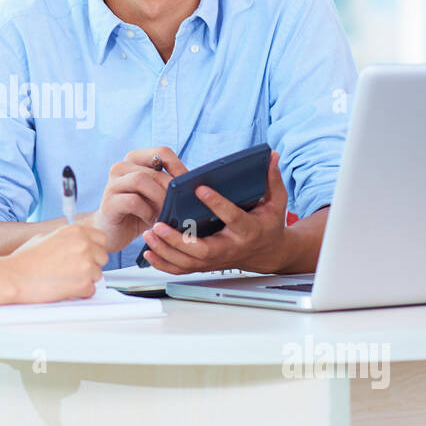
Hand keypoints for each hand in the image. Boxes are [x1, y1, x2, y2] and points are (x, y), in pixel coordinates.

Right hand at [10, 223, 108, 303]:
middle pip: (102, 257)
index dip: (93, 249)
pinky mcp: (84, 283)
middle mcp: (84, 244)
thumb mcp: (45, 237)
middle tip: (72, 270)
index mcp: (75, 231)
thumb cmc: (25, 260)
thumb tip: (75, 243)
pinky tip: (64, 288)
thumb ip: (65, 239)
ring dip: (85, 279)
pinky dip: (80, 293)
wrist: (15, 277)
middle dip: (91, 265)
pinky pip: (91, 290)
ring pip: (98, 275)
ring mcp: (86, 264)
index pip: (101, 239)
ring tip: (63, 279)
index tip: (86, 255)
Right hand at [91, 146, 186, 252]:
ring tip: (165, 213)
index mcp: (135, 160)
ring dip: (159, 198)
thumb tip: (195, 185)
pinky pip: (132, 201)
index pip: (162, 152)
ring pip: (141, 180)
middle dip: (170, 190)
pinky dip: (146, 212)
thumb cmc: (139, 213)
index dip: (179, 167)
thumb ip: (169, 187)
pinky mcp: (109, 202)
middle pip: (154, 171)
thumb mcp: (156, 196)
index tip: (189, 185)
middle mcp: (121, 167)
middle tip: (179, 206)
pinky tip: (150, 220)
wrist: (112, 233)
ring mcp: (113, 184)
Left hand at [140, 150, 288, 274]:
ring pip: (187, 262)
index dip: (217, 203)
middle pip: (202, 250)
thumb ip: (272, 180)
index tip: (200, 189)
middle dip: (178, 240)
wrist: (267, 252)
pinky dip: (164, 263)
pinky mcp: (205, 265)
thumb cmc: (267, 224)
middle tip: (159, 225)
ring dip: (165, 250)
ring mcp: (216, 260)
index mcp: (247, 230)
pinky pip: (182, 269)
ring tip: (149, 233)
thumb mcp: (276, 202)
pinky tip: (149, 251)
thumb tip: (271, 156)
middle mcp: (230, 247)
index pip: (232, 217)